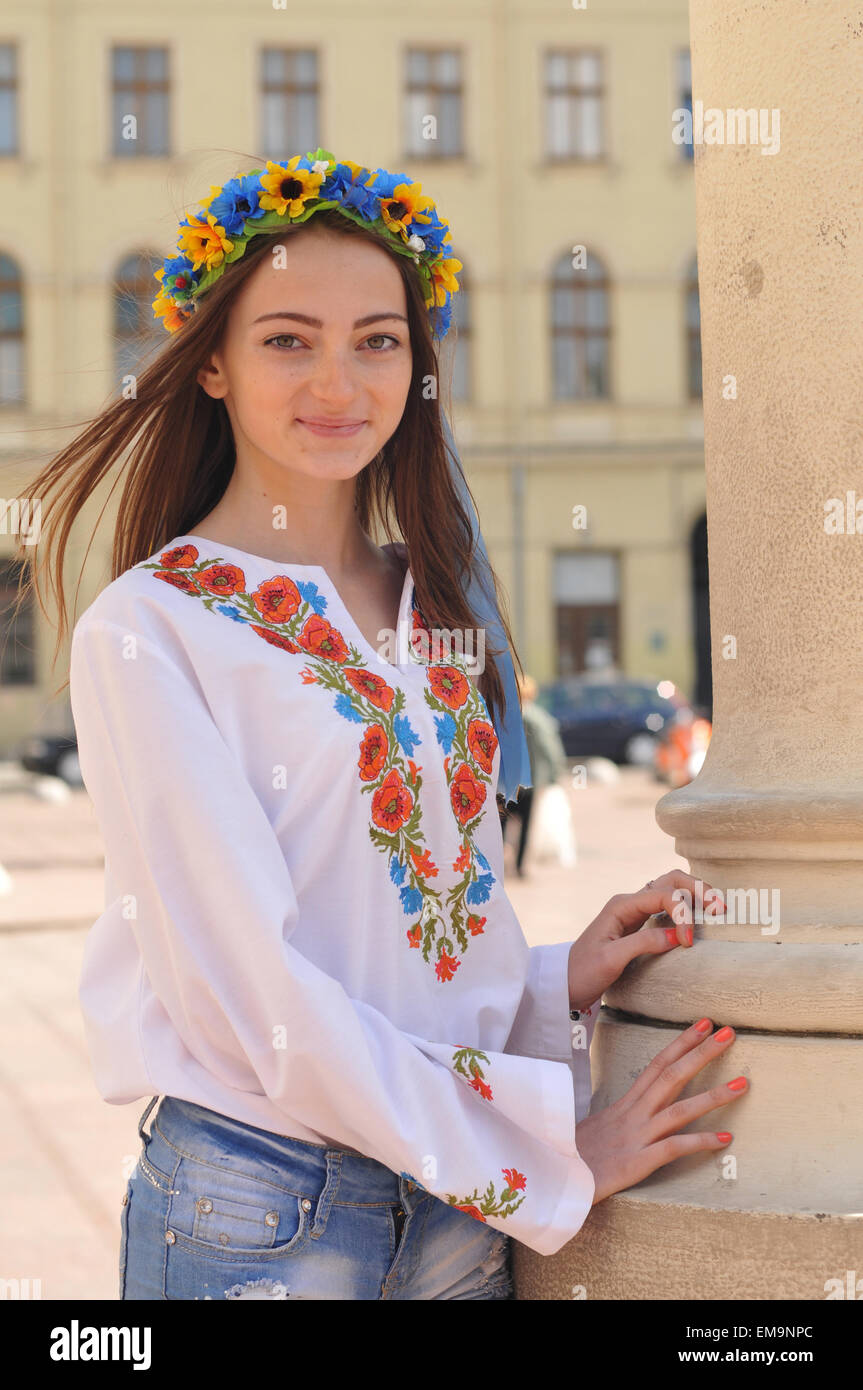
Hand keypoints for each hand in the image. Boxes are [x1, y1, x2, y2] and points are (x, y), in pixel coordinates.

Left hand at [567, 869, 724, 1013]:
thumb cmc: (584, 972)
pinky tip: (699, 917)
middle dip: (697, 889)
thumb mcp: (611, 959)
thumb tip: (677, 937)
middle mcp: (629, 903)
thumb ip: (643, 944)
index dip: (682, 914)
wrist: (566, 984)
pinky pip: (667, 907)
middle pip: (670, 881)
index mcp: (622, 905)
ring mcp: (634, 913)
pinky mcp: (639, 925)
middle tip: (720, 908)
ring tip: (717, 908)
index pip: (663, 896)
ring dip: (694, 895)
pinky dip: (686, 907)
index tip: (689, 943)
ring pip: (670, 890)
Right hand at [575, 1018, 746, 1204]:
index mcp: (625, 1103)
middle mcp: (633, 1114)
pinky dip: (700, 1142)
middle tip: (729, 1033)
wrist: (553, 1178)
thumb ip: (622, 1114)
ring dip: (714, 1096)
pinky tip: (725, 1139)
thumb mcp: (600, 1126)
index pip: (657, 1064)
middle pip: (671, 1076)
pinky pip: (673, 1149)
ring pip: (680, 1110)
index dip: (681, 1042)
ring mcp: (636, 1136)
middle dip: (701, 1053)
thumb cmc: (575, 1154)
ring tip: (743, 1084)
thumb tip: (640, 1106)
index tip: (704, 1025)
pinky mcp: (637, 1162)